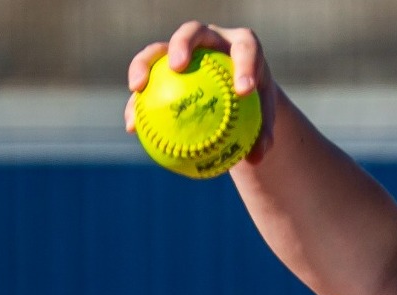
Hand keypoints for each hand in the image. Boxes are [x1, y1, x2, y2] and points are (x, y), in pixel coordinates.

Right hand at [125, 21, 276, 164]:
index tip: (243, 90)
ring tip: (137, 89)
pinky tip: (133, 127)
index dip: (244, 65)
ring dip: (144, 65)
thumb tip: (255, 159)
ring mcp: (183, 50)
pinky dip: (138, 102)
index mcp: (241, 46)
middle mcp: (210, 40)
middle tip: (176, 67)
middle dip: (183, 44)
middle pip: (193, 32)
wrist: (236, 94)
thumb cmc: (253, 106)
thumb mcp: (263, 120)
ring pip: (159, 50)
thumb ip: (263, 136)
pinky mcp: (163, 66)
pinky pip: (147, 81)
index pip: (245, 49)